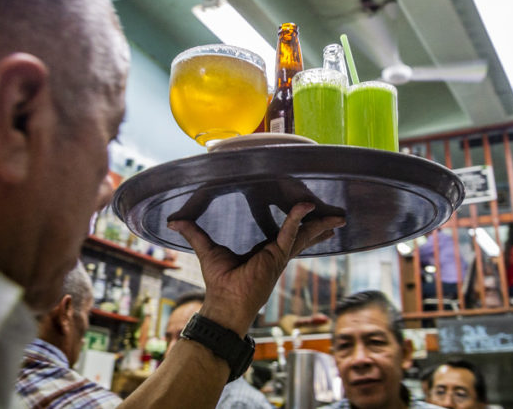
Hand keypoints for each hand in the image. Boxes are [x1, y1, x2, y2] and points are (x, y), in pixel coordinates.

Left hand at [169, 202, 344, 333]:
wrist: (223, 305)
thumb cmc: (218, 283)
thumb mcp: (207, 249)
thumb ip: (194, 232)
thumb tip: (174, 220)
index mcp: (266, 253)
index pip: (287, 233)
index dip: (299, 222)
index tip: (310, 211)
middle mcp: (276, 254)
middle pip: (303, 235)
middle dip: (321, 226)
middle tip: (338, 217)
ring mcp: (279, 256)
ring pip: (303, 235)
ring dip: (320, 225)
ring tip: (339, 218)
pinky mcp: (276, 257)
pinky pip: (289, 234)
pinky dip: (297, 219)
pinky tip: (305, 207)